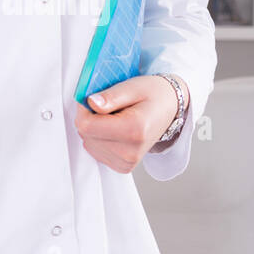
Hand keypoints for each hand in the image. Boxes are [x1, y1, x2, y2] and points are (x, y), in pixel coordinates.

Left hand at [74, 74, 188, 173]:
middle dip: (90, 118)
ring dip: (95, 128)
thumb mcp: (132, 87)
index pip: (86, 126)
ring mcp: (127, 162)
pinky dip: (100, 138)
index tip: (94, 99)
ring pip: (89, 143)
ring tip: (114, 117)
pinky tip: (115, 129)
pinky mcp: (123, 166)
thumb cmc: (152, 94)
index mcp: (134, 130)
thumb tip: (90, 102)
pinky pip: (96, 151)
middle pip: (86, 135)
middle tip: (108, 106)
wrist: (169, 107)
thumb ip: (111, 96)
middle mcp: (131, 151)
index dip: (84, 109)